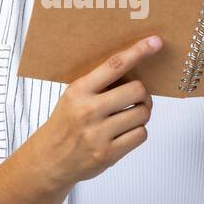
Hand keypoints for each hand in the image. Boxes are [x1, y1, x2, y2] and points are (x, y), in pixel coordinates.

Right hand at [29, 35, 162, 188]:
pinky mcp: (108, 154)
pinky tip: (125, 133)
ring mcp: (98, 134)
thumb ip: (99, 85)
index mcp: (79, 91)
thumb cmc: (65, 125)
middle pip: (137, 91)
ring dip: (142, 114)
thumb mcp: (73, 97)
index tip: (155, 43)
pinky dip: (138, 132)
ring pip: (142, 114)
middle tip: (137, 99)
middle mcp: (88, 110)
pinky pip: (141, 134)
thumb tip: (135, 71)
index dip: (138, 52)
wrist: (48, 160)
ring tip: (129, 116)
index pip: (114, 65)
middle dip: (143, 94)